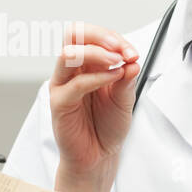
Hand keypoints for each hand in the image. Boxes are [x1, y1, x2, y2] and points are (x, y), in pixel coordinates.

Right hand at [48, 22, 139, 191]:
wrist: (99, 157)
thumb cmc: (107, 126)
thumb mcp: (125, 99)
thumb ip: (127, 79)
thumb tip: (131, 60)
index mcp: (86, 64)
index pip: (91, 36)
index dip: (113, 38)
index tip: (132, 52)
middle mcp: (72, 71)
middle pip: (74, 34)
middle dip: (101, 36)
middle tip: (121, 49)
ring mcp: (63, 85)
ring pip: (69, 53)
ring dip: (96, 52)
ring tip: (117, 62)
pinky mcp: (59, 103)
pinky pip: (75, 83)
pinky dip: (97, 77)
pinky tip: (113, 79)